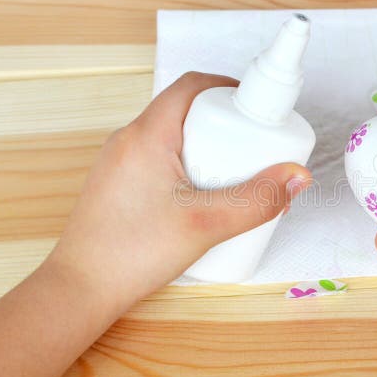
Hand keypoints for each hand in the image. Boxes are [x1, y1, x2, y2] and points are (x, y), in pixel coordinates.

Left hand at [49, 72, 309, 306]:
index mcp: (147, 134)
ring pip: (173, 137)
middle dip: (225, 125)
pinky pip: (160, 160)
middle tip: (254, 152)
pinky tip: (203, 201)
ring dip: (208, 149)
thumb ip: (257, 200)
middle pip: (186, 111)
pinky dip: (188, 167)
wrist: (78, 290)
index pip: (193, 86)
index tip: (258, 110)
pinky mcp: (118, 185)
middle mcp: (128, 139)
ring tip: (234, 180)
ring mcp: (119, 162)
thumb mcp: (206, 225)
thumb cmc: (133, 253)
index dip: (230, 89)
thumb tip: (298, 175)